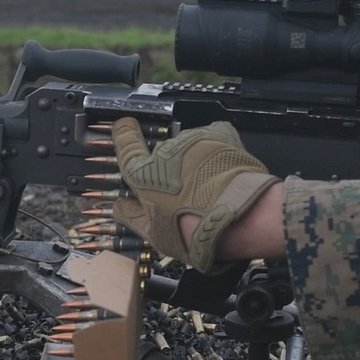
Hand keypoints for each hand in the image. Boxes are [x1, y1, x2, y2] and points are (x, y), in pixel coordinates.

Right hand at [111, 117, 279, 273]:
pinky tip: (225, 169)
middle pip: (164, 156)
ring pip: (190, 149)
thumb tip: (120, 206)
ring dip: (196, 162)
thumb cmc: (193, 231)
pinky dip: (217, 150)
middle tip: (189, 195)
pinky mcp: (219, 135)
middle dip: (172, 170)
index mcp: (144, 174)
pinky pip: (214, 138)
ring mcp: (193, 140)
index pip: (126, 144)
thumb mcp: (154, 234)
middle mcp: (165, 151)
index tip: (124, 125)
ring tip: (213, 188)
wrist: (239, 216)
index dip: (124, 134)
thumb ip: (132, 216)